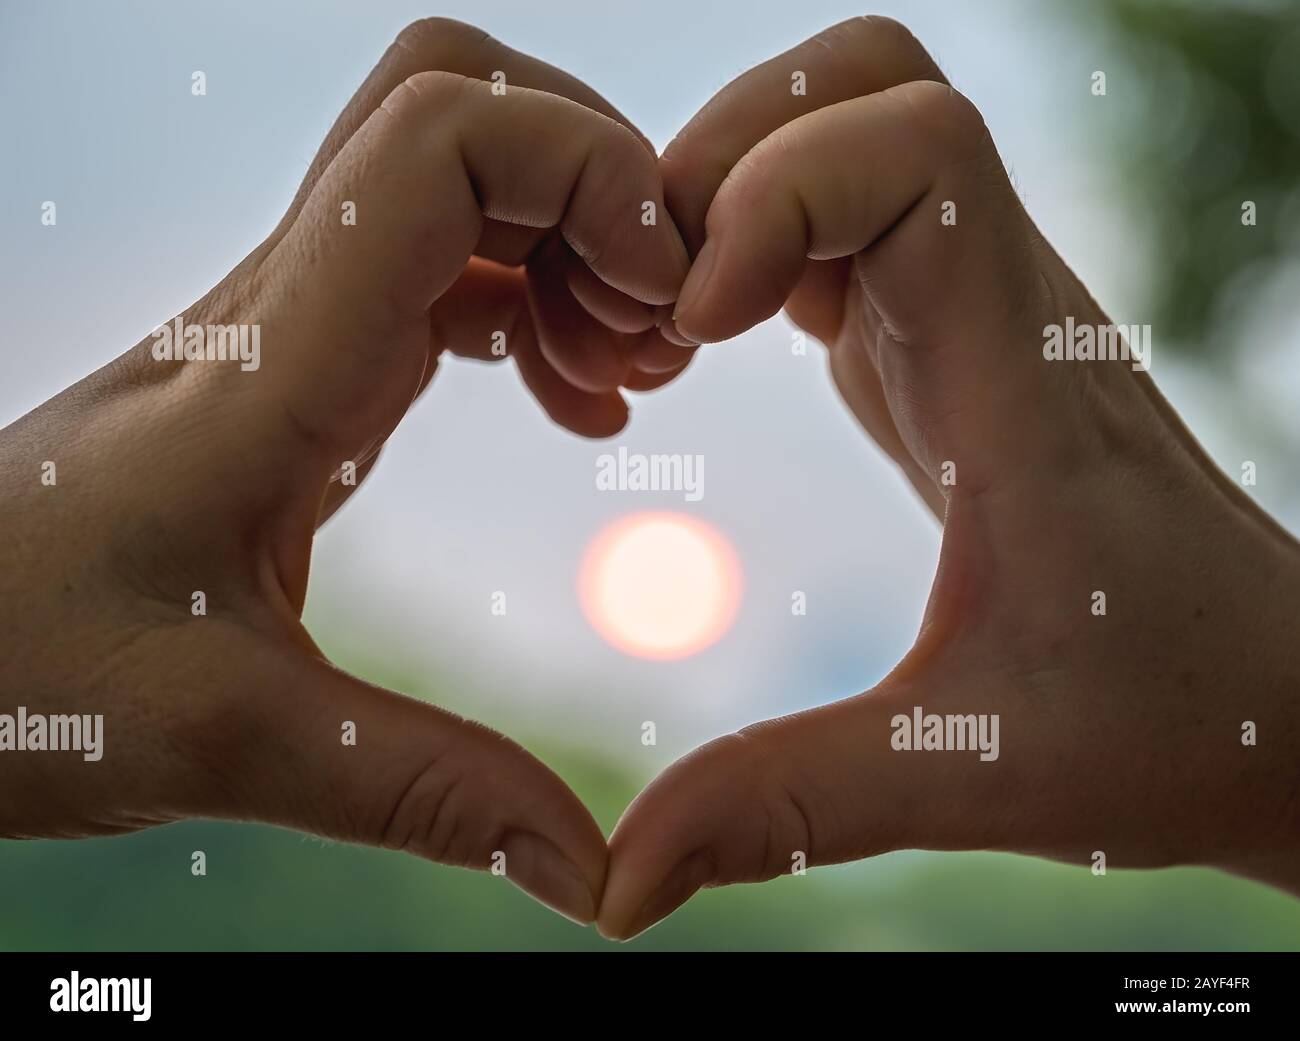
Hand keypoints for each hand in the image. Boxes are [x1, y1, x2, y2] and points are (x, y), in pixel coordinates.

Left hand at [0, 18, 690, 924]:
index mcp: (276, 364)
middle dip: (593, 179)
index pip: (441, 139)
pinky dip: (533, 297)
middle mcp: (284, 304)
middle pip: (456, 98)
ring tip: (626, 377)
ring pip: (456, 172)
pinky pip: (442, 263)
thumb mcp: (234, 743)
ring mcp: (292, 318)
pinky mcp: (302, 357)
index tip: (661, 305)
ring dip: (569, 243)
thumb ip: (431, 798)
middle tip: (655, 329)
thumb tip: (594, 875)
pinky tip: (567, 400)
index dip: (586, 173)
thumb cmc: (22, 675)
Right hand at [598, 17, 1299, 939]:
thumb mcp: (967, 776)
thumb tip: (617, 886)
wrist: (1274, 695)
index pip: (914, 150)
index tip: (698, 326)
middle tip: (654, 298)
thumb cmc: (1162, 721)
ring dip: (727, 183)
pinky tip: (702, 345)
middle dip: (726, 149)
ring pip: (849, 125)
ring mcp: (966, 308)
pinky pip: (833, 217)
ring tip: (662, 321)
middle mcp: (996, 305)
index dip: (773, 190)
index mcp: (1015, 378)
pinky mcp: (935, 338)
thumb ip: (786, 811)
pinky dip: (745, 239)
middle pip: (869, 82)